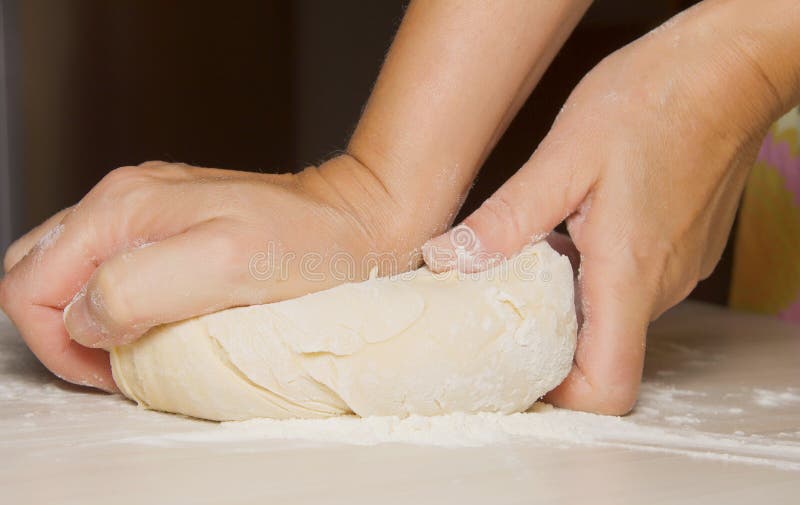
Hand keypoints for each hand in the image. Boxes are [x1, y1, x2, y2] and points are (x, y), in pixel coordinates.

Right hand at [0, 156, 417, 390]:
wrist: (356, 220)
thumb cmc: (307, 244)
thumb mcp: (225, 265)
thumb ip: (138, 287)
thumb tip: (85, 317)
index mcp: (121, 209)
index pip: (30, 285)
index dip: (58, 342)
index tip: (114, 369)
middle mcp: (123, 200)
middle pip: (38, 274)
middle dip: (63, 331)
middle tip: (121, 362)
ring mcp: (146, 209)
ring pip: (71, 273)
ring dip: (91, 320)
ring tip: (142, 346)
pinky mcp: (172, 223)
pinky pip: (114, 267)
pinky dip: (120, 303)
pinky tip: (159, 319)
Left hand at [423, 2, 787, 413]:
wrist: (728, 69)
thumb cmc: (657, 100)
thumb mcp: (564, 157)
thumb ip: (507, 218)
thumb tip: (450, 259)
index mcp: (627, 274)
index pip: (608, 386)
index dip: (560, 396)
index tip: (514, 371)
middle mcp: (657, 285)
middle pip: (599, 354)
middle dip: (542, 341)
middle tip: (493, 307)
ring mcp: (673, 271)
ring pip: (608, 317)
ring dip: (563, 301)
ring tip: (523, 262)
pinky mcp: (678, 251)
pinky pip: (626, 286)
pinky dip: (590, 275)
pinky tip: (566, 233)